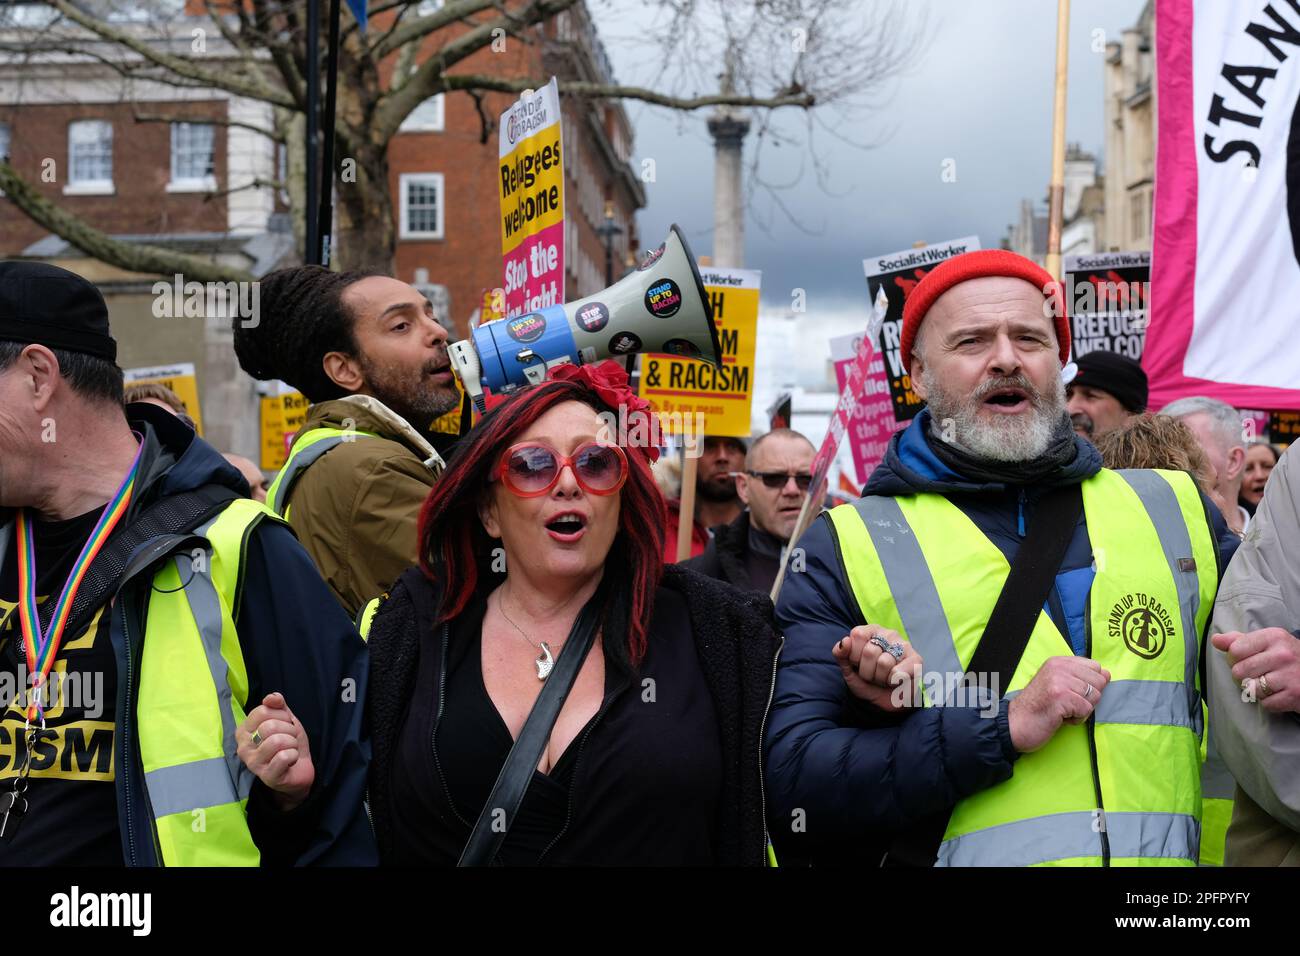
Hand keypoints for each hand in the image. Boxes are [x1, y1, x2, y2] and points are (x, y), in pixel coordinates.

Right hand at [237, 692, 313, 810]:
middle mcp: (243, 747)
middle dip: (289, 730)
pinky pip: (284, 757)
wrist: (300, 768)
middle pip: (270, 726)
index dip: (281, 715)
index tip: (284, 724)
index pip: (262, 711)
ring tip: (290, 749)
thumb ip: (278, 705)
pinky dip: (294, 755)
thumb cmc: (288, 742)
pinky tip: (290, 761)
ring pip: (277, 741)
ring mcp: (252, 763)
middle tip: (289, 739)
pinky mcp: (266, 776)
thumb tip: (271, 697)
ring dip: (292, 743)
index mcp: (244, 730)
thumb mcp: (285, 719)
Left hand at [832, 624, 922, 711]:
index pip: (857, 634)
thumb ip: (840, 654)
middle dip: (867, 671)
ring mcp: (904, 645)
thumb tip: (845, 641)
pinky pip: (897, 672)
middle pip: (870, 651)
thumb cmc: (866, 681)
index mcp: (871, 631)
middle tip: (873, 674)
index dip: (854, 655)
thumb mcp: (848, 668)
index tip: (858, 663)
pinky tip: (895, 680)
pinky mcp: (916, 660)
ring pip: (884, 663)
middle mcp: (889, 634)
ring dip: (880, 677)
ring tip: (883, 678)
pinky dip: (892, 681)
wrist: (884, 701)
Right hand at [1007, 656, 1109, 752]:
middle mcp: (1059, 667)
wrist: (1014, 724)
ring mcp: (1059, 681)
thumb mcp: (1056, 685)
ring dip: (1082, 710)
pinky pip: (1086, 709)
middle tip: (1066, 705)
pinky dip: (1077, 719)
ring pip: (1094, 697)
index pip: (1095, 667)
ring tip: (1062, 712)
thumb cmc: (1038, 708)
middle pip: (1099, 682)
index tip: (1071, 694)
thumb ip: (1080, 678)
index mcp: (1058, 661)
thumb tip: (1108, 675)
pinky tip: (1060, 718)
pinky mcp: (1061, 697)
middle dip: (1088, 699)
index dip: (1090, 684)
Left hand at [1212, 628, 1299, 713]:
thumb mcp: (1267, 643)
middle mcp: (1283, 654)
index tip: (1242, 661)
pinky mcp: (1295, 695)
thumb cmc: (1288, 657)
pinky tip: (1278, 694)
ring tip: (1266, 685)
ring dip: (1255, 691)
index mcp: (1273, 637)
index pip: (1235, 650)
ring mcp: (1290, 675)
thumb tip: (1216, 640)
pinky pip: (1265, 704)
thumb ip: (1239, 640)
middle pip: (1239, 672)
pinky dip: (1268, 702)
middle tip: (1253, 676)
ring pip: (1250, 689)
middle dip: (1241, 678)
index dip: (1233, 659)